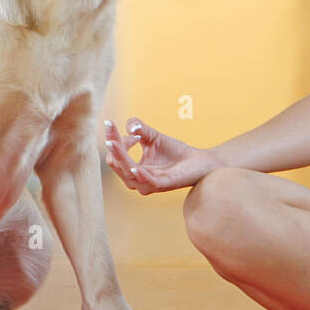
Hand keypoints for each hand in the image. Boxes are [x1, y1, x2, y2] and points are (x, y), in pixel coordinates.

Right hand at [102, 117, 223, 193]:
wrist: (198, 161)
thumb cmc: (174, 151)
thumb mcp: (153, 137)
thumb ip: (140, 129)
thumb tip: (130, 126)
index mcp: (131, 169)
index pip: (114, 156)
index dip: (112, 140)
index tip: (111, 123)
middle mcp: (136, 179)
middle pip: (117, 164)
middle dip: (113, 146)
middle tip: (111, 127)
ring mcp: (149, 184)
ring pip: (128, 173)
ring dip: (121, 157)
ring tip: (116, 143)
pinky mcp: (163, 185)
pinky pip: (147, 183)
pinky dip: (140, 175)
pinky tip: (134, 166)